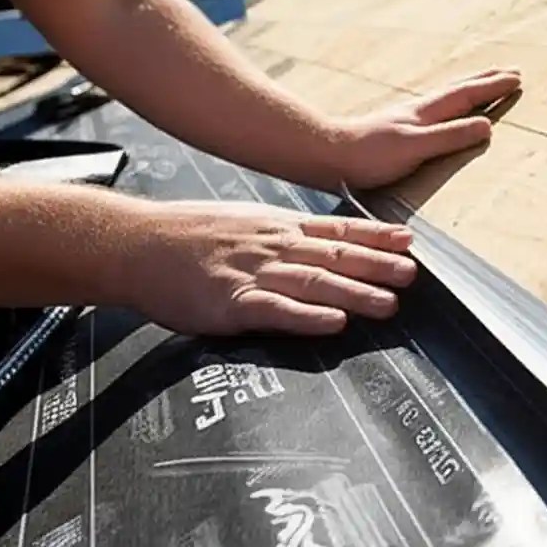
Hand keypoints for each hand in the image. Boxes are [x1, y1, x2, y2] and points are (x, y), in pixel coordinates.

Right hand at [119, 200, 416, 335]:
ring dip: (355, 294)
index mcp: (275, 227)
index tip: (408, 242)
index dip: (374, 238)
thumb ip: (279, 234)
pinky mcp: (230, 302)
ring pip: (314, 283)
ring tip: (389, 304)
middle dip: (378, 265)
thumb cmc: (184, 236)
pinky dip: (307, 318)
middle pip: (334, 257)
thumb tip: (315, 243)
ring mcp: (252, 273)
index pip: (336, 232)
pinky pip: (276, 310)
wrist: (134, 244)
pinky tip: (334, 324)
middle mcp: (271, 246)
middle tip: (412, 274)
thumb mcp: (240, 222)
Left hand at [332, 67, 520, 188]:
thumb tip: (486, 125)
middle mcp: (418, 111)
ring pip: (447, 99)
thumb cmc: (370, 156)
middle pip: (458, 90)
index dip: (493, 87)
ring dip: (468, 90)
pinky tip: (444, 116)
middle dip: (485, 81)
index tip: (517, 78)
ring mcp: (407, 120)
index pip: (467, 95)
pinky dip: (450, 107)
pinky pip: (436, 113)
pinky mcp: (398, 132)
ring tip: (482, 86)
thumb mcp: (415, 147)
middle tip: (508, 71)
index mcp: (425, 112)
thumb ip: (450, 136)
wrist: (330, 157)